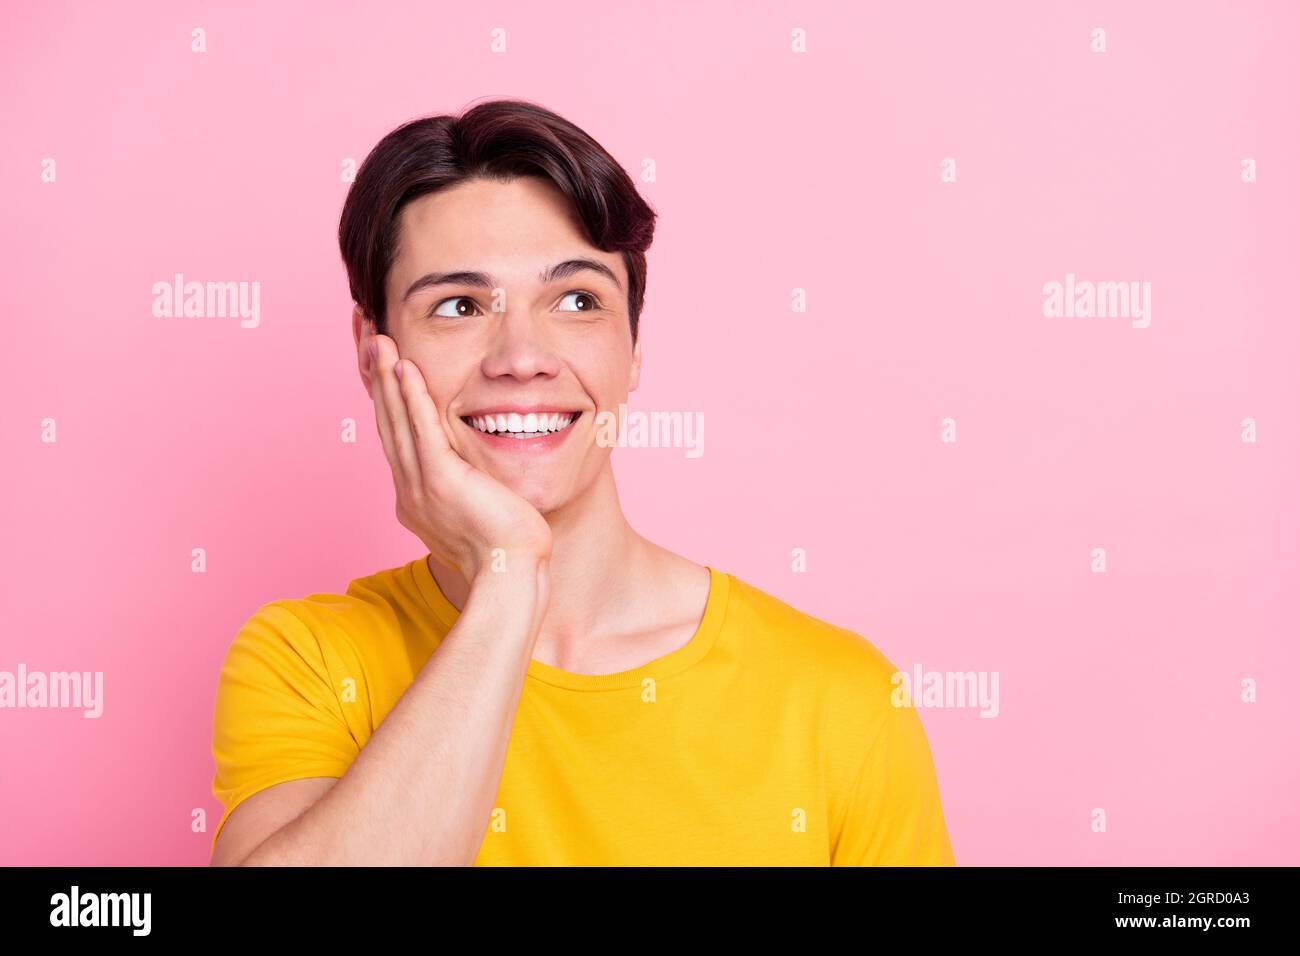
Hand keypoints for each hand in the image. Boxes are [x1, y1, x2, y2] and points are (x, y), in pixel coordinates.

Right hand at [366, 333, 552, 580]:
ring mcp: (421, 486)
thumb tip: (475, 477)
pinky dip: (412, 398)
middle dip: (373, 375)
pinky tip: (404, 368)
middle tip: (365, 335)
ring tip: (376, 338)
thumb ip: (467, 488)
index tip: (377, 359)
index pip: (395, 433)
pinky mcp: (441, 482)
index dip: (383, 394)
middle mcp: (408, 488)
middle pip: (385, 420)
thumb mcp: (478, 511)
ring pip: (397, 420)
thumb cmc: (506, 550)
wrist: (512, 574)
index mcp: (415, 494)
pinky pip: (422, 431)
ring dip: (385, 376)